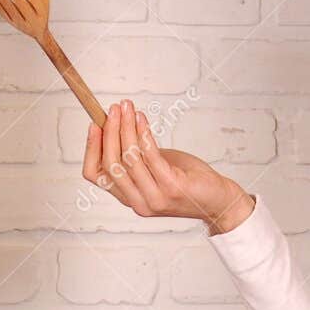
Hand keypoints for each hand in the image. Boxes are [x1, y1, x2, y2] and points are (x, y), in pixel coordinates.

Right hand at [83, 99, 254, 233]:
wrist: (219, 202)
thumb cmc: (188, 182)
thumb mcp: (156, 170)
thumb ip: (137, 157)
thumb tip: (118, 125)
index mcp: (129, 198)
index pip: (95, 175)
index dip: (91, 148)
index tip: (94, 124)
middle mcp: (138, 202)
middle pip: (110, 163)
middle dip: (109, 131)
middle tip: (113, 109)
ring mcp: (155, 197)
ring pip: (129, 157)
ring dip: (125, 127)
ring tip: (127, 108)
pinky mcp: (172, 187)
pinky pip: (150, 154)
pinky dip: (143, 132)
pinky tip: (142, 118)